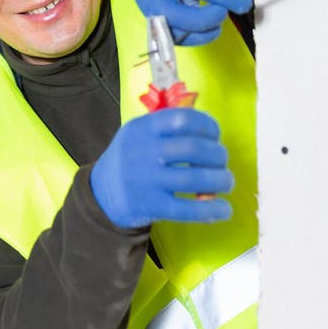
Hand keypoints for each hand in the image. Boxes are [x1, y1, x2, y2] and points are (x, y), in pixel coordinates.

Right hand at [90, 107, 233, 228]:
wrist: (102, 193)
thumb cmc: (130, 158)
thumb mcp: (138, 132)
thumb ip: (167, 128)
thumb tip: (210, 134)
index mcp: (143, 128)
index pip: (183, 119)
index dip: (207, 126)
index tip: (215, 136)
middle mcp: (144, 151)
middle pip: (193, 148)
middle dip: (218, 155)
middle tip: (222, 161)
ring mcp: (147, 180)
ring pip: (194, 179)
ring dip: (220, 180)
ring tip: (226, 182)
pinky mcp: (151, 206)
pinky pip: (187, 209)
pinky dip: (211, 209)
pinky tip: (224, 208)